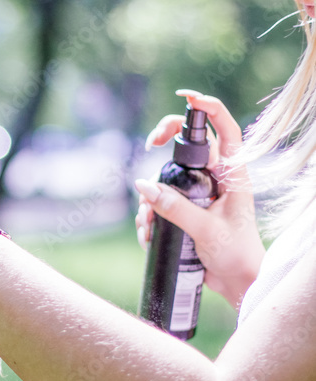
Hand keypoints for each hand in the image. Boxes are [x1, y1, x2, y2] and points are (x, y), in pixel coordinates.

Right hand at [135, 89, 264, 308]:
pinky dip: (150, 215)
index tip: (187, 97)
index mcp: (233, 175)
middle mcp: (216, 178)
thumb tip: (144, 186)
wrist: (237, 282)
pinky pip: (162, 201)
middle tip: (148, 145)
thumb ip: (175, 208)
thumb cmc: (235, 254)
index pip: (226, 129)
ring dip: (150, 196)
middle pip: (189, 143)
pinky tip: (147, 235)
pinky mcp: (188, 210)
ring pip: (169, 175)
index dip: (209, 108)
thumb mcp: (206, 230)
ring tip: (146, 223)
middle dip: (164, 140)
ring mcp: (201, 193)